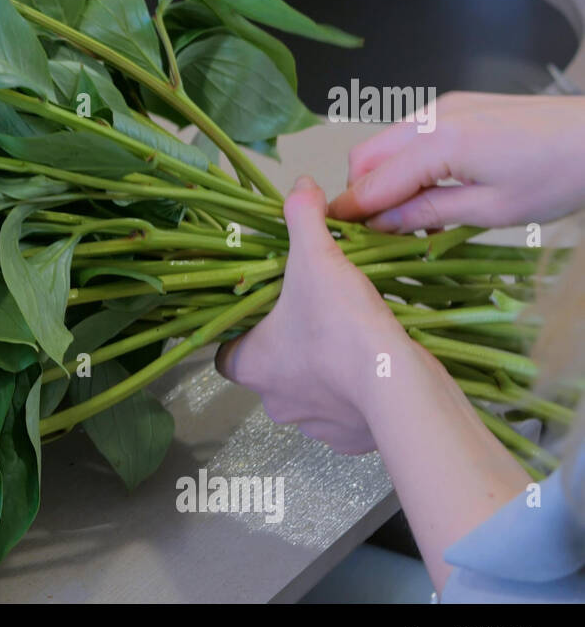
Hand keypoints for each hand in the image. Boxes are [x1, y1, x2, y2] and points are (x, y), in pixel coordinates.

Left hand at [215, 176, 407, 453]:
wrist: (400, 387)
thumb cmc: (343, 325)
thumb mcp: (318, 259)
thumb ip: (304, 220)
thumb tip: (300, 187)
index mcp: (250, 366)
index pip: (226, 353)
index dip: (242, 332)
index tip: (265, 312)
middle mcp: (274, 402)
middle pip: (270, 372)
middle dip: (291, 348)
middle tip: (318, 318)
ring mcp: (312, 425)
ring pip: (310, 394)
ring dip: (326, 372)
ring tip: (352, 339)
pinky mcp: (350, 440)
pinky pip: (347, 415)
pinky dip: (358, 396)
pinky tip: (377, 368)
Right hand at [327, 92, 584, 231]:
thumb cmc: (559, 175)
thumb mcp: (492, 209)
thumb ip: (427, 212)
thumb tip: (380, 224)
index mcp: (438, 143)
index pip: (372, 183)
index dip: (349, 212)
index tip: (334, 236)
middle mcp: (433, 116)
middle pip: (366, 156)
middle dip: (362, 192)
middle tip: (375, 229)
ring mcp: (445, 106)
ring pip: (386, 143)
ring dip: (383, 177)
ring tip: (409, 213)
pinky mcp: (459, 104)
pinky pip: (411, 134)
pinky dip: (405, 162)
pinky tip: (431, 187)